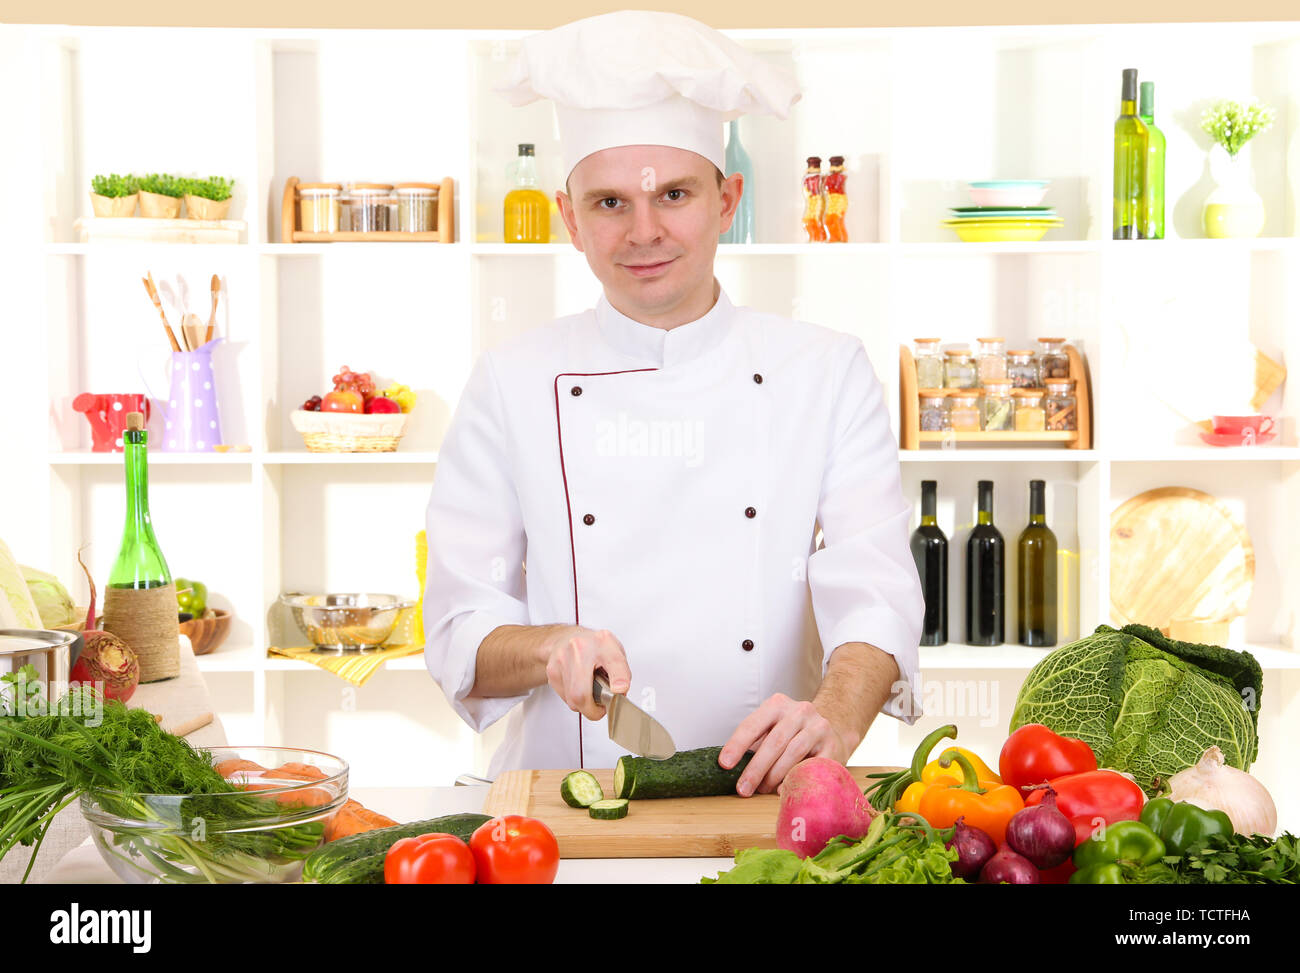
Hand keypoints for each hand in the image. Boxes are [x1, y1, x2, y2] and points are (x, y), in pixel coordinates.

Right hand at [542, 627, 630, 720]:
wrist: (567, 638)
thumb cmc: (593, 647)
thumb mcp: (615, 652)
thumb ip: (622, 672)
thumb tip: (620, 692)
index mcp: (601, 642)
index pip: (613, 661)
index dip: (618, 678)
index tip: (620, 690)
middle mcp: (579, 648)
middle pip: (581, 693)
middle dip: (592, 710)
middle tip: (600, 708)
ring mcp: (562, 660)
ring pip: (572, 700)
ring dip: (583, 704)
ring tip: (590, 691)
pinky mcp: (552, 672)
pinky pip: (564, 697)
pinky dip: (573, 699)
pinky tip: (579, 686)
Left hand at [719, 694, 850, 795]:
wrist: (833, 730)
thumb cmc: (793, 734)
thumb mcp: (772, 729)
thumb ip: (754, 744)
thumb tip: (730, 767)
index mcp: (777, 704)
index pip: (753, 724)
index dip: (737, 745)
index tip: (725, 764)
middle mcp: (799, 711)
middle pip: (774, 741)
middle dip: (756, 768)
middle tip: (743, 789)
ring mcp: (819, 726)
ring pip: (793, 752)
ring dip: (775, 775)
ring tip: (762, 789)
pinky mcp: (833, 744)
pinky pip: (813, 764)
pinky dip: (797, 777)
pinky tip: (785, 788)